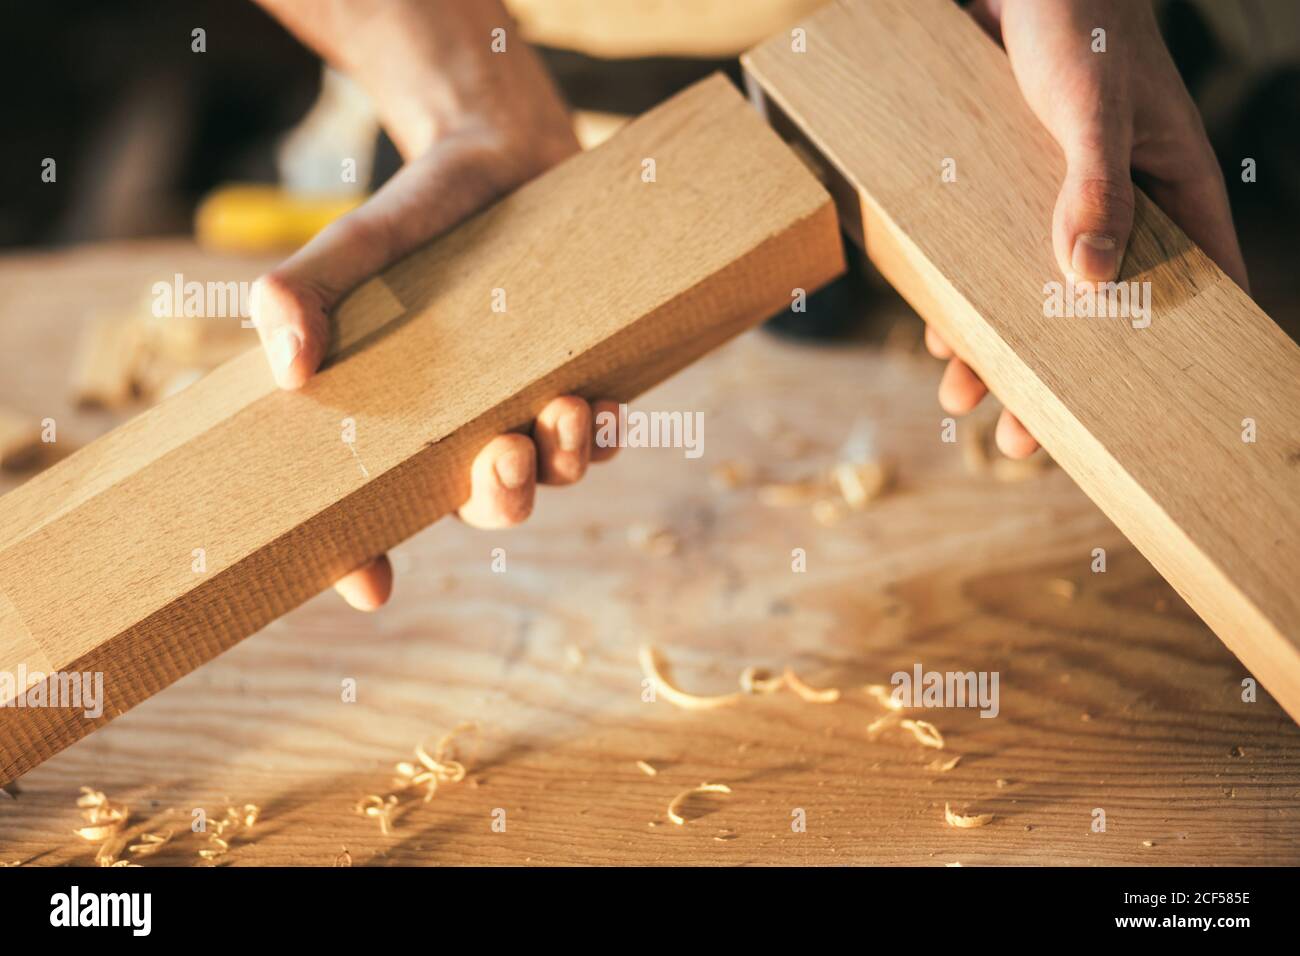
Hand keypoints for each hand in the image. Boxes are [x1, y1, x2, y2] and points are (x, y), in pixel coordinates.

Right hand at [251, 0, 615, 609]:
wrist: (497, 155)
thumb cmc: (414, 218)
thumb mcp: (350, 246)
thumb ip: (302, 293)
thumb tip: (288, 368)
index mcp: (400, 424)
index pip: (372, 515)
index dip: (363, 560)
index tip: (370, 584)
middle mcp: (465, 429)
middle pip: (484, 506)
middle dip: (500, 500)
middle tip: (502, 462)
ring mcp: (527, 406)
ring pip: (550, 475)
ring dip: (562, 461)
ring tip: (564, 412)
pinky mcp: (581, 375)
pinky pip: (601, 431)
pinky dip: (608, 430)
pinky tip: (607, 406)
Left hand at [930, 0, 1249, 457]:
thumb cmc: (1082, 21)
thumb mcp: (1095, 107)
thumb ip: (1096, 187)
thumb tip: (1088, 281)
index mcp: (1174, 197)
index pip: (1191, 295)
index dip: (1169, 365)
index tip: (1138, 426)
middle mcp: (1120, 213)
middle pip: (1093, 322)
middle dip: (1052, 384)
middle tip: (1020, 443)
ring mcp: (1058, 210)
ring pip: (1030, 302)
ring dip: (993, 353)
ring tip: (958, 402)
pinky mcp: (1002, 196)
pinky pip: (985, 263)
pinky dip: (960, 299)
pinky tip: (935, 335)